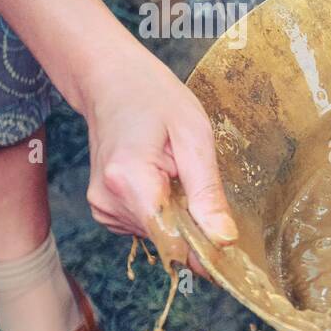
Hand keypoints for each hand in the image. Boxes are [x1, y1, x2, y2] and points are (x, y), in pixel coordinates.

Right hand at [79, 40, 236, 256]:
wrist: (112, 82)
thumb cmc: (156, 99)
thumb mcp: (195, 137)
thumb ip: (208, 193)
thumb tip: (224, 240)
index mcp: (129, 180)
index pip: (172, 240)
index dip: (204, 248)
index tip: (228, 242)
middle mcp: (108, 200)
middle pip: (168, 237)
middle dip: (193, 220)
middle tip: (195, 178)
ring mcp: (102, 206)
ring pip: (160, 233)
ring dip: (179, 212)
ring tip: (175, 171)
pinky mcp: (104, 209)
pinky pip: (148, 224)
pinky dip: (164, 209)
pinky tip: (162, 178)